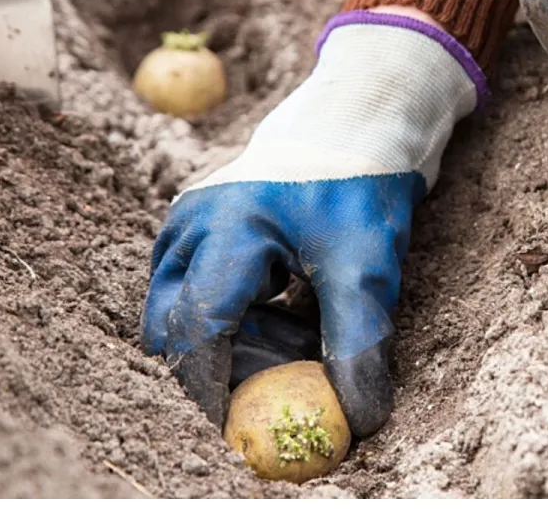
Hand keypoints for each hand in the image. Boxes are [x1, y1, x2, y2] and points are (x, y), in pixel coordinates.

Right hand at [141, 10, 483, 435]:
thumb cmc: (362, 184)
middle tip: (286, 377)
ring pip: (188, 313)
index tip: (246, 427)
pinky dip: (242, 319)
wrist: (360, 120)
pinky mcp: (198, 231)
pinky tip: (292, 306)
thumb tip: (359, 419)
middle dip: (227, 365)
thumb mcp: (368, 265)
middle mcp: (191, 226)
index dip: (215, 388)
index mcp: (226, 228)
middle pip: (178, 327)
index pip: (197, 330)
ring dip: (238, 342)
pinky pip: (201, 294)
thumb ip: (358, 344)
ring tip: (303, 328)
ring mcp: (187, 225)